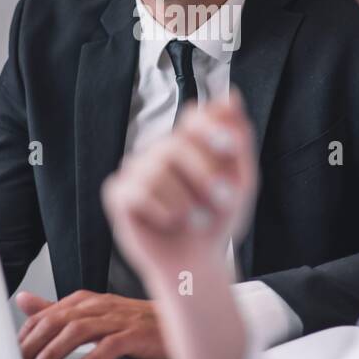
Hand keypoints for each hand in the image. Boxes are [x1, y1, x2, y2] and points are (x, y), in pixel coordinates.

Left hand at [16, 289, 166, 358]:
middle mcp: (99, 305)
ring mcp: (118, 318)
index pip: (46, 313)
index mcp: (86, 300)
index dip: (25, 333)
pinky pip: (109, 345)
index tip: (11, 353)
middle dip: (32, 343)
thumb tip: (24, 300)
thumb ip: (56, 309)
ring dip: (54, 352)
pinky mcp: (135, 333)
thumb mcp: (91, 313)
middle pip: (58, 320)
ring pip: (78, 331)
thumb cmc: (133, 321)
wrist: (175, 323)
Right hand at [101, 90, 257, 287]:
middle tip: (223, 200)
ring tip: (195, 219)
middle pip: (176, 144)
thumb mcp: (240, 179)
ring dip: (186, 201)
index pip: (194, 116)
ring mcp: (136, 169)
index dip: (209, 127)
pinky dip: (162, 210)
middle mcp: (159, 149)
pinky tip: (170, 221)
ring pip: (157, 170)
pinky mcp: (118, 194)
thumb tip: (232, 96)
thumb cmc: (217, 220)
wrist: (199, 262)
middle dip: (205, 174)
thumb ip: (237, 137)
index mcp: (189, 141)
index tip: (229, 148)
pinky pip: (138, 191)